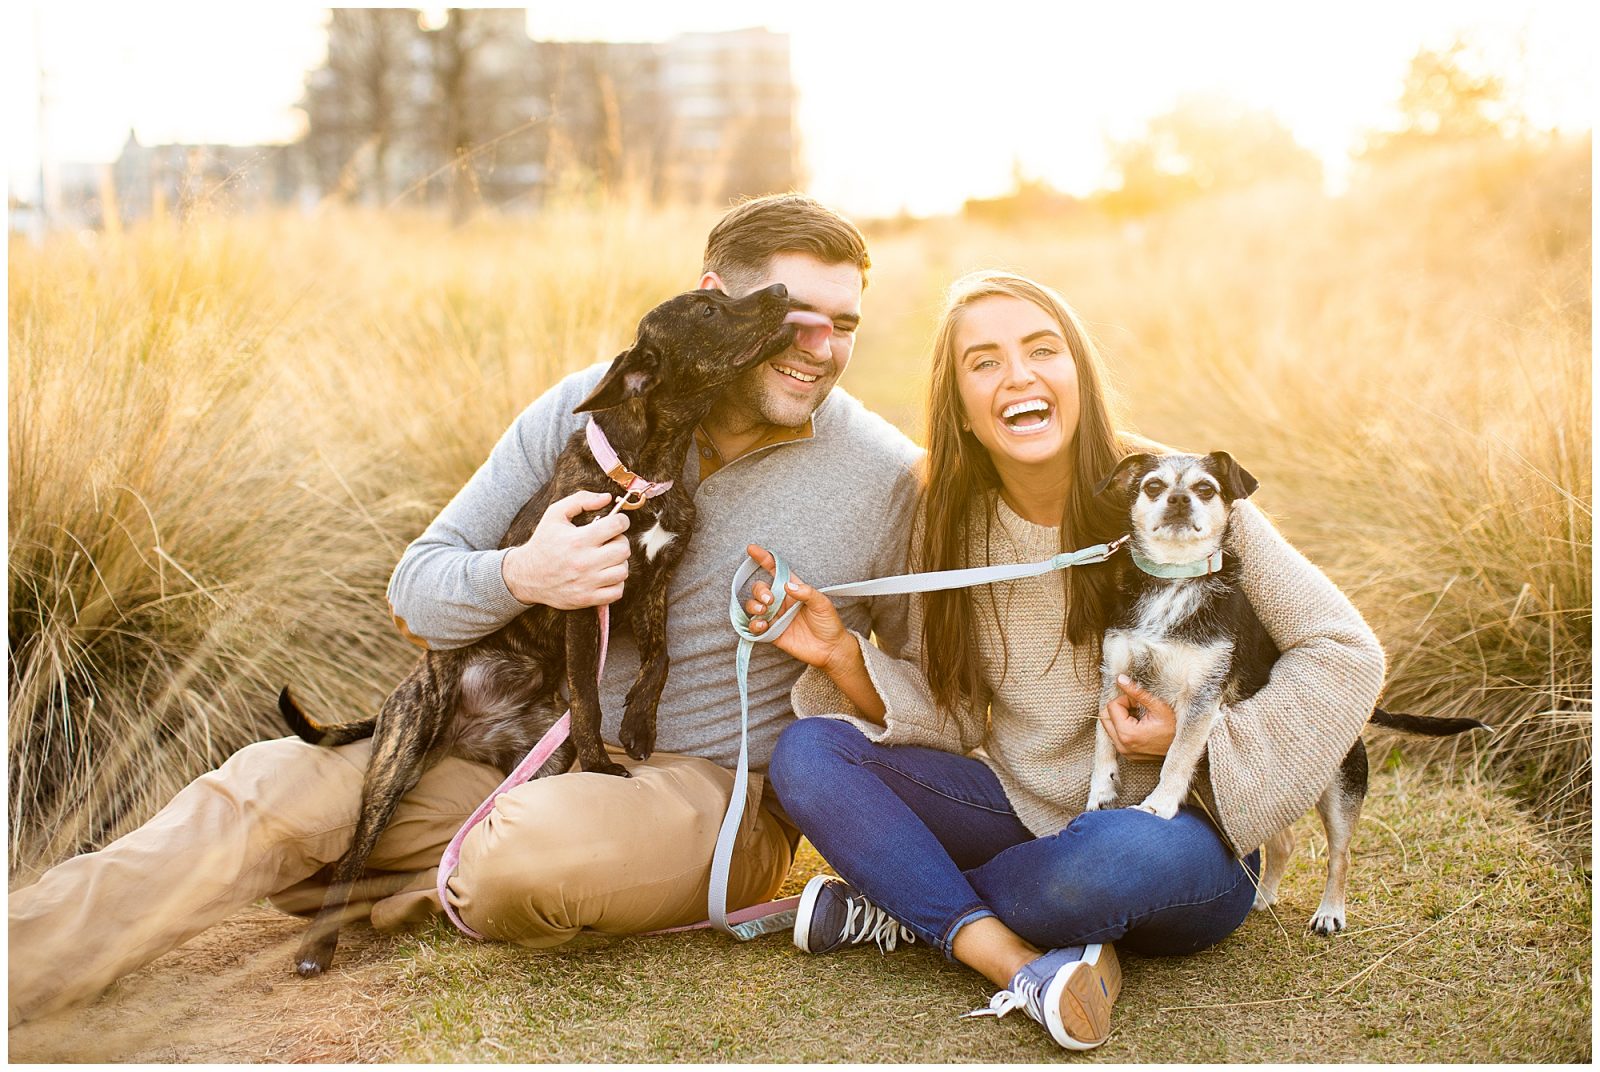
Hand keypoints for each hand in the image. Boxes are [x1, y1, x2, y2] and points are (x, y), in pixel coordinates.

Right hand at [501, 490, 630, 607]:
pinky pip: (617, 592)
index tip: (617, 523)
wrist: (526, 576)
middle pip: (623, 549)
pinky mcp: (587, 598)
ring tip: (607, 559)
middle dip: (620, 541)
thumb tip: (607, 498)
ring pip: (622, 571)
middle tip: (610, 541)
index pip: (616, 526)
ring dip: (618, 563)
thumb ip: (581, 500)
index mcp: (578, 540)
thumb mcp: (555, 514)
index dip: (622, 521)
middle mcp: (584, 562)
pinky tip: (605, 575)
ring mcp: (587, 582)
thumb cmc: (543, 542)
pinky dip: (616, 583)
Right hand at [740, 543, 852, 670]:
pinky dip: (753, 624)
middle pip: (760, 588)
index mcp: (793, 589)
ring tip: (764, 611)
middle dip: (760, 590)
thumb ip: (807, 593)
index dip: (763, 559)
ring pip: (753, 605)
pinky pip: (754, 627)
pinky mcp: (771, 633)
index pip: (775, 570)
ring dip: (754, 605)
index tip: (752, 549)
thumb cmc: (829, 623)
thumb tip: (787, 585)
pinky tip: (762, 625)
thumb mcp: (822, 604)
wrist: (830, 649)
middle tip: (770, 599)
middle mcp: (781, 601)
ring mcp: (775, 617)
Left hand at [1099, 675, 1176, 759]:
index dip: (1125, 700)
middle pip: (1106, 717)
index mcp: (1127, 734)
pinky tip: (1141, 726)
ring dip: (1121, 718)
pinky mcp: (1129, 755)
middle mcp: (1122, 746)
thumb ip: (1136, 692)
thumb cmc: (1176, 727)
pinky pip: (1117, 737)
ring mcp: (1125, 753)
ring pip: (1110, 727)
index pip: (1111, 707)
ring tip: (1141, 717)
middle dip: (1119, 708)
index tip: (1140, 702)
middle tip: (1138, 708)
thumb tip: (1120, 679)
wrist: (1187, 747)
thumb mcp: (1158, 706)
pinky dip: (1124, 728)